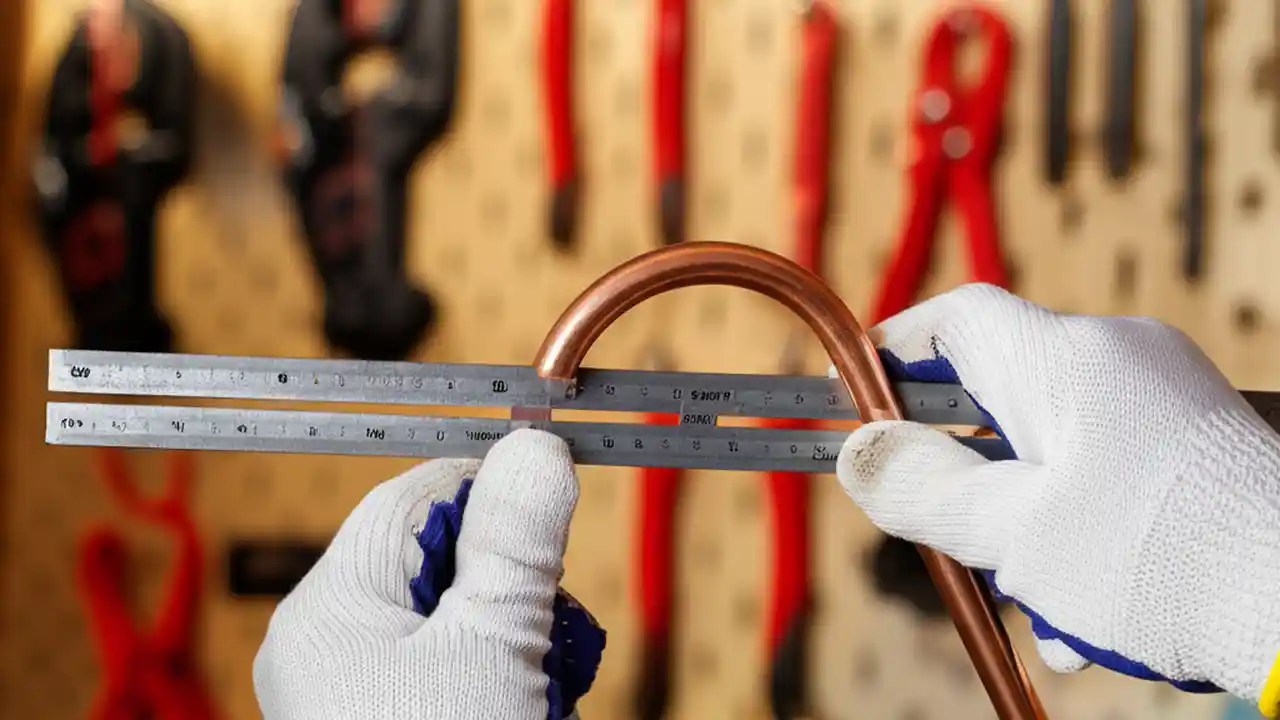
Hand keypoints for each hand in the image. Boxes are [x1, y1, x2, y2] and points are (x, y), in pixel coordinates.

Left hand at [253, 429, 603, 719]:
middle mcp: (324, 644)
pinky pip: (443, 668)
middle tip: (545, 632)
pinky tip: (521, 709)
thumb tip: (533, 449)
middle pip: (434, 558)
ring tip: (536, 691)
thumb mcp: (496, 649)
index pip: (415, 498)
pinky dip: (495, 677)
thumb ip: (516, 541)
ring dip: (511, 637)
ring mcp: (348, 693)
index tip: (555, 505)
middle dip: (508, 585)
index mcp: (328, 608)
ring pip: (449, 617)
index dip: (491, 494)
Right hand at [836, 284, 1279, 709]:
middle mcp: (1121, 360)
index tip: (848, 395)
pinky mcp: (1196, 445)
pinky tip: (1094, 611)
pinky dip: (1082, 534)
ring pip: (1052, 452)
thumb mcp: (1016, 535)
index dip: (890, 353)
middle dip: (967, 480)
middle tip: (956, 545)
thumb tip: (858, 453)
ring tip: (1051, 610)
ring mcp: (1165, 401)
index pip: (953, 321)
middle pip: (999, 399)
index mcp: (1071, 360)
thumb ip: (921, 489)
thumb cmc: (1166, 563)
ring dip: (1028, 528)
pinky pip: (1107, 474)